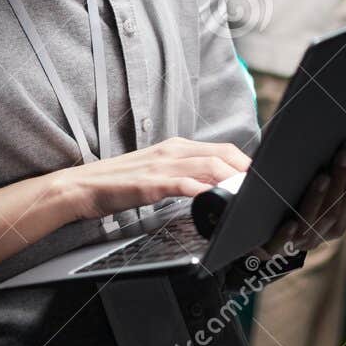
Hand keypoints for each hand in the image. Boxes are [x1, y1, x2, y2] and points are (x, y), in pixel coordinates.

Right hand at [54, 136, 250, 222]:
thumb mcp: (158, 172)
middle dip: (246, 172)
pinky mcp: (150, 182)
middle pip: (222, 155)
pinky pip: (184, 184)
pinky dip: (204, 191)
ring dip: (233, 180)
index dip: (245, 163)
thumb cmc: (120, 182)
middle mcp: (173, 150)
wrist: (82, 186)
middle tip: (262, 189)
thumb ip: (184, 174)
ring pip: (209, 167)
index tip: (259, 179)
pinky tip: (215, 199)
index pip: (222, 149)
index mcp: (177, 146)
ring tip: (248, 194)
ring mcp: (162, 165)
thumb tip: (211, 186)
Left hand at [257, 132, 345, 259]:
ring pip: (315, 222)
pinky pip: (281, 244)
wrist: (267, 235)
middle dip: (343, 178)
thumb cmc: (300, 200)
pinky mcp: (276, 248)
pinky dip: (287, 235)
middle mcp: (327, 231)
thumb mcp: (323, 189)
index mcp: (343, 216)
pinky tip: (289, 223)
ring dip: (319, 199)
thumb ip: (337, 176)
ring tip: (322, 177)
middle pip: (338, 206)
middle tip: (344, 153)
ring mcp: (302, 242)